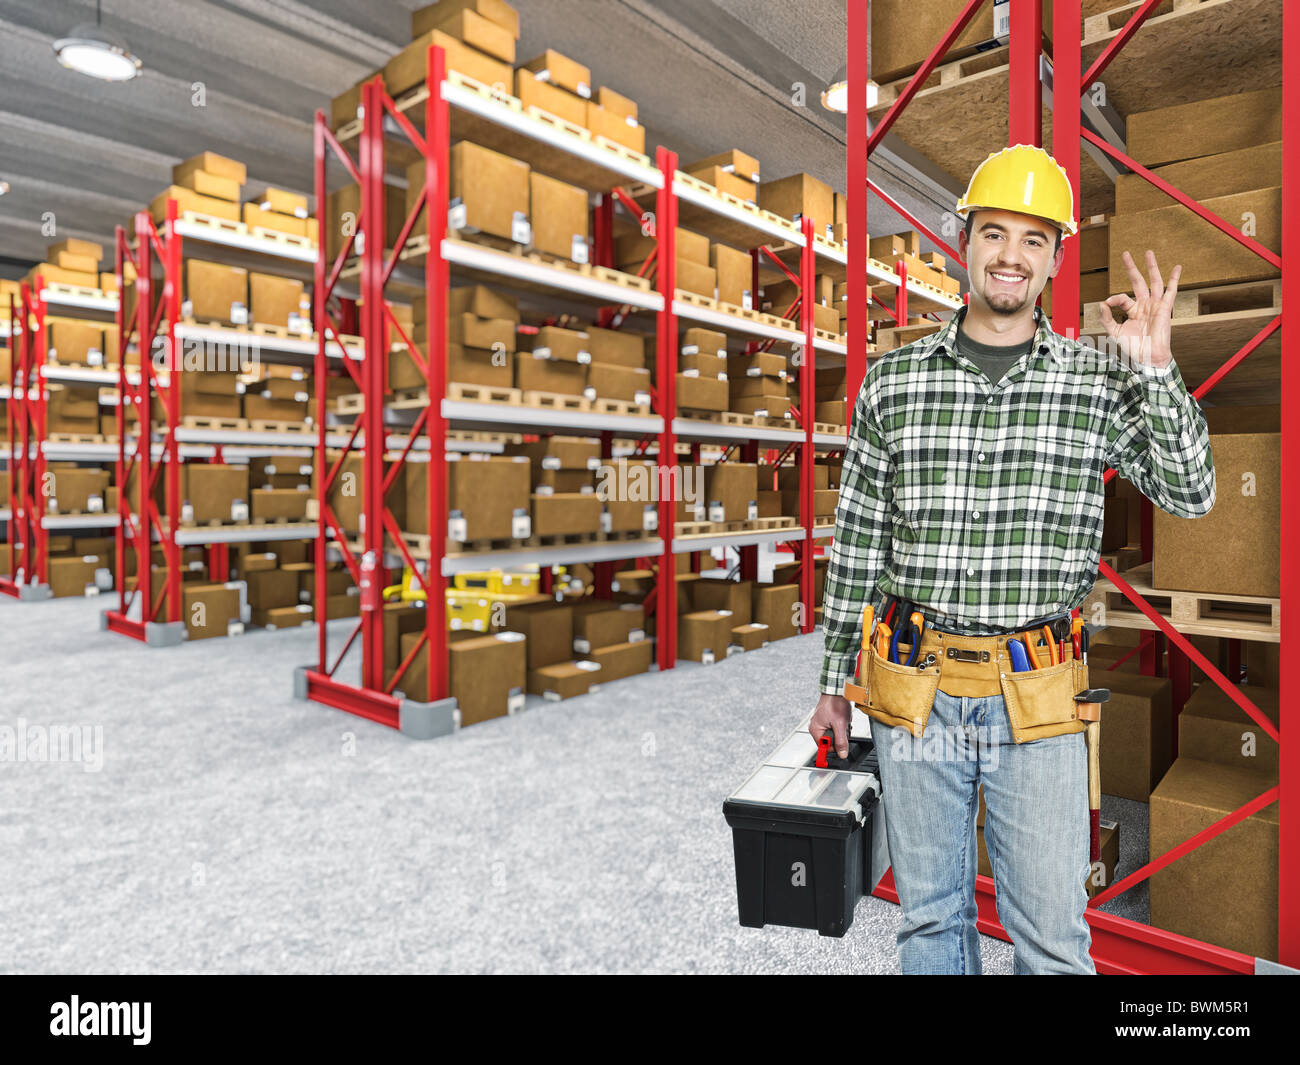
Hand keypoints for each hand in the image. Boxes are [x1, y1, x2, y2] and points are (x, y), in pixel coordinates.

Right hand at [810, 693, 851, 758]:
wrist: (838, 690)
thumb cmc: (835, 703)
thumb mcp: (840, 724)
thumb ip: (841, 741)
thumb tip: (842, 753)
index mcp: (815, 730)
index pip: (824, 747)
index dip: (835, 746)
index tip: (842, 742)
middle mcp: (816, 727)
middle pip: (830, 741)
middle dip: (840, 736)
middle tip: (844, 728)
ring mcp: (822, 723)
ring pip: (834, 735)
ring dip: (842, 730)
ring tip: (844, 721)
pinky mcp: (828, 719)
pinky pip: (835, 728)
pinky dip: (841, 725)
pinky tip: (844, 719)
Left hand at [1097, 249, 1179, 370]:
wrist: (1148, 357)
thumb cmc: (1133, 347)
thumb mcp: (1114, 332)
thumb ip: (1106, 318)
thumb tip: (1102, 303)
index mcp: (1133, 310)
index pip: (1122, 298)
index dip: (1114, 299)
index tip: (1107, 303)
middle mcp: (1144, 305)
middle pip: (1138, 281)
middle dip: (1132, 268)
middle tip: (1125, 254)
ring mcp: (1155, 305)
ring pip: (1154, 282)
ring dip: (1151, 267)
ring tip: (1148, 253)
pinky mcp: (1165, 308)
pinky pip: (1171, 291)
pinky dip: (1174, 279)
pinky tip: (1177, 267)